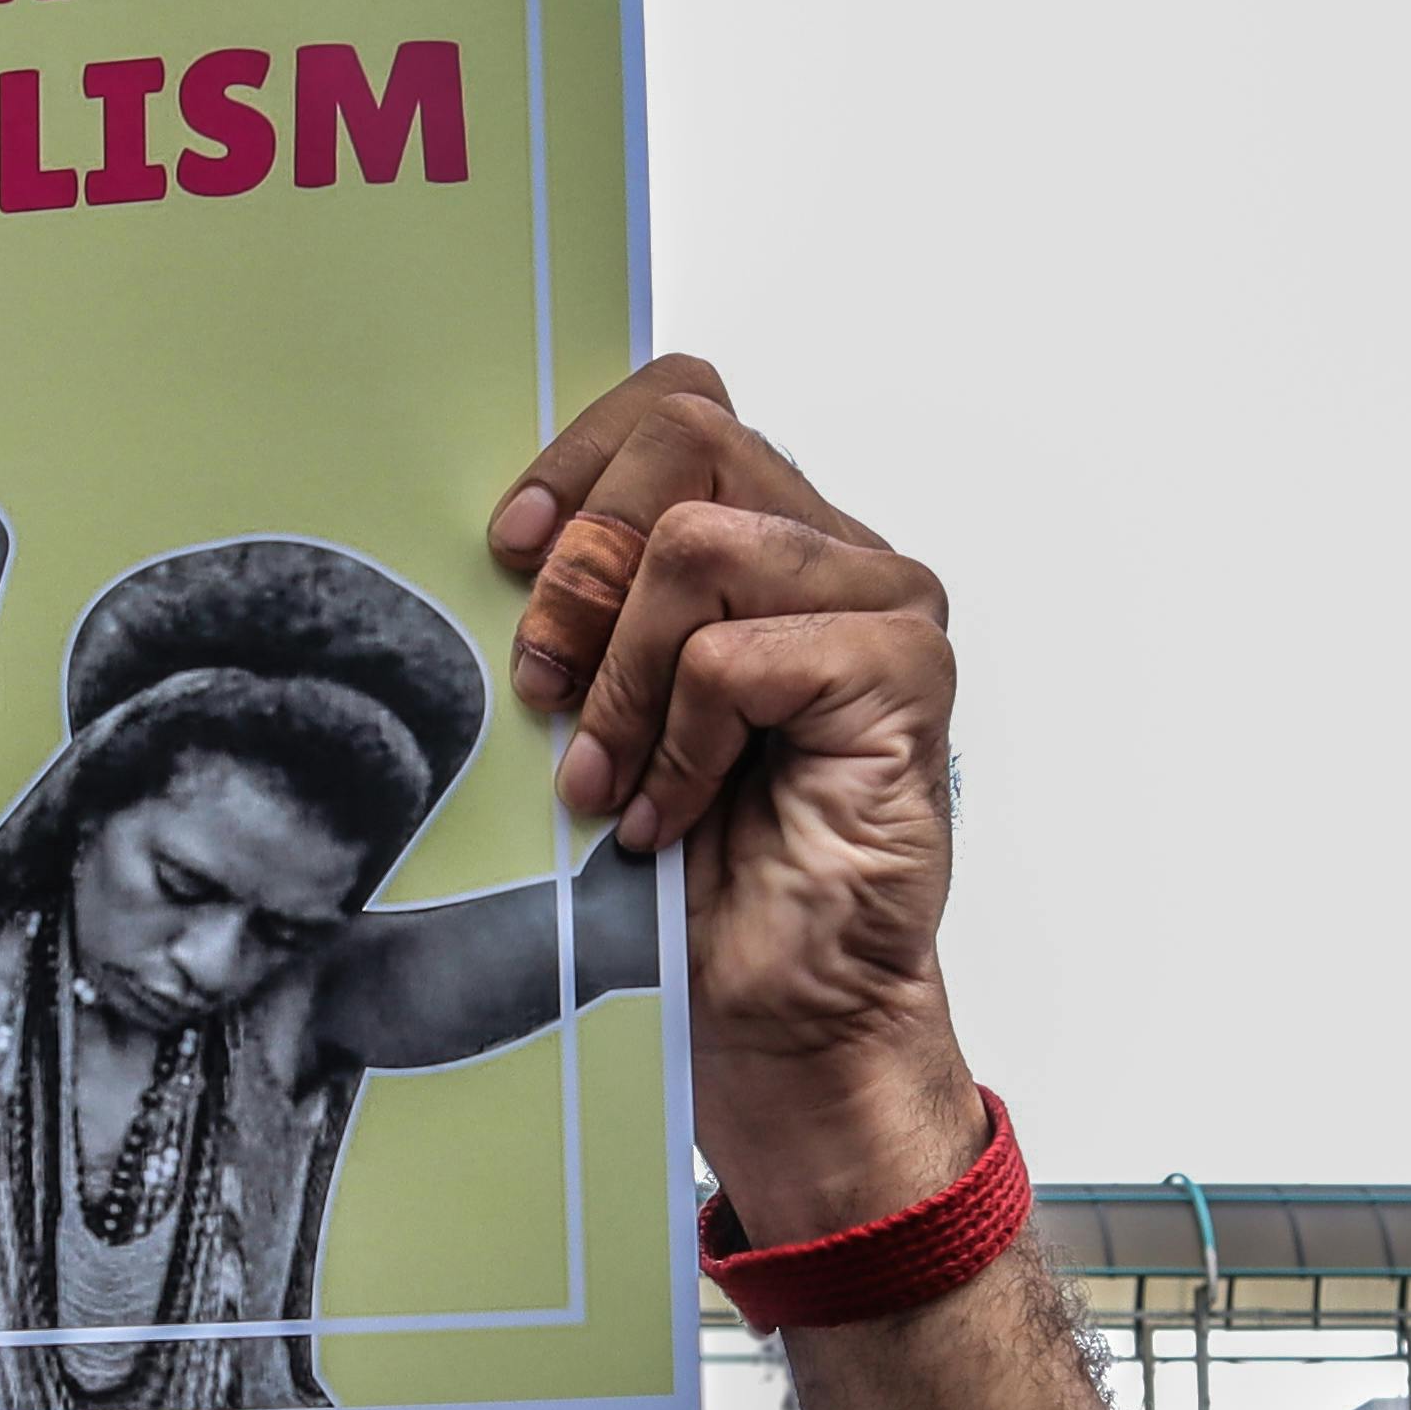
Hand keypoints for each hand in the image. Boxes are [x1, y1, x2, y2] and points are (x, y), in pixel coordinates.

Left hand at [488, 360, 970, 1237]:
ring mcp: (883, 603)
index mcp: (766, 537)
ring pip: (699, 542)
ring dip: (622, 676)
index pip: (681, 403)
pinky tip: (676, 813)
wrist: (776, 1005)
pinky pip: (737, 653)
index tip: (510, 545)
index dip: (581, 455)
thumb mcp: (604, 708)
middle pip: (689, 436)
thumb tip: (506, 536)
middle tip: (547, 684)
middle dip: (582, 563)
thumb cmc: (697, 872)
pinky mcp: (904, 672)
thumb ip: (588, 605)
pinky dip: (680, 741)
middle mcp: (833, 552)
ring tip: (609, 781)